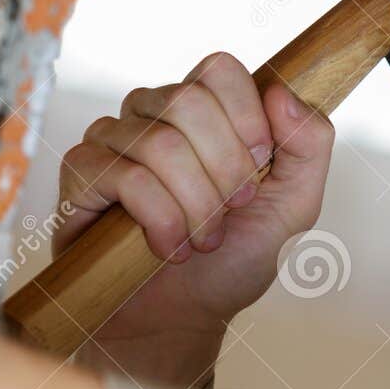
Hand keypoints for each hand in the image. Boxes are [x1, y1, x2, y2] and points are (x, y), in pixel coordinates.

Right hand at [55, 53, 333, 375]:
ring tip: (202, 240)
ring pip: (159, 143)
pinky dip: (161, 221)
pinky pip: (125, 176)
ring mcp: (113, 138)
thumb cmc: (232, 258)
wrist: (180, 319)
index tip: (259, 168)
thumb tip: (282, 92)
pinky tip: (169, 249)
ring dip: (195, 206)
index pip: (219, 69)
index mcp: (206, 108)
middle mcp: (155, 112)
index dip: (246, 117)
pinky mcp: (81, 172)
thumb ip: (308, 145)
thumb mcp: (293, 205)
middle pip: (189, 102)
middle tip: (232, 212)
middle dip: (224, 170)